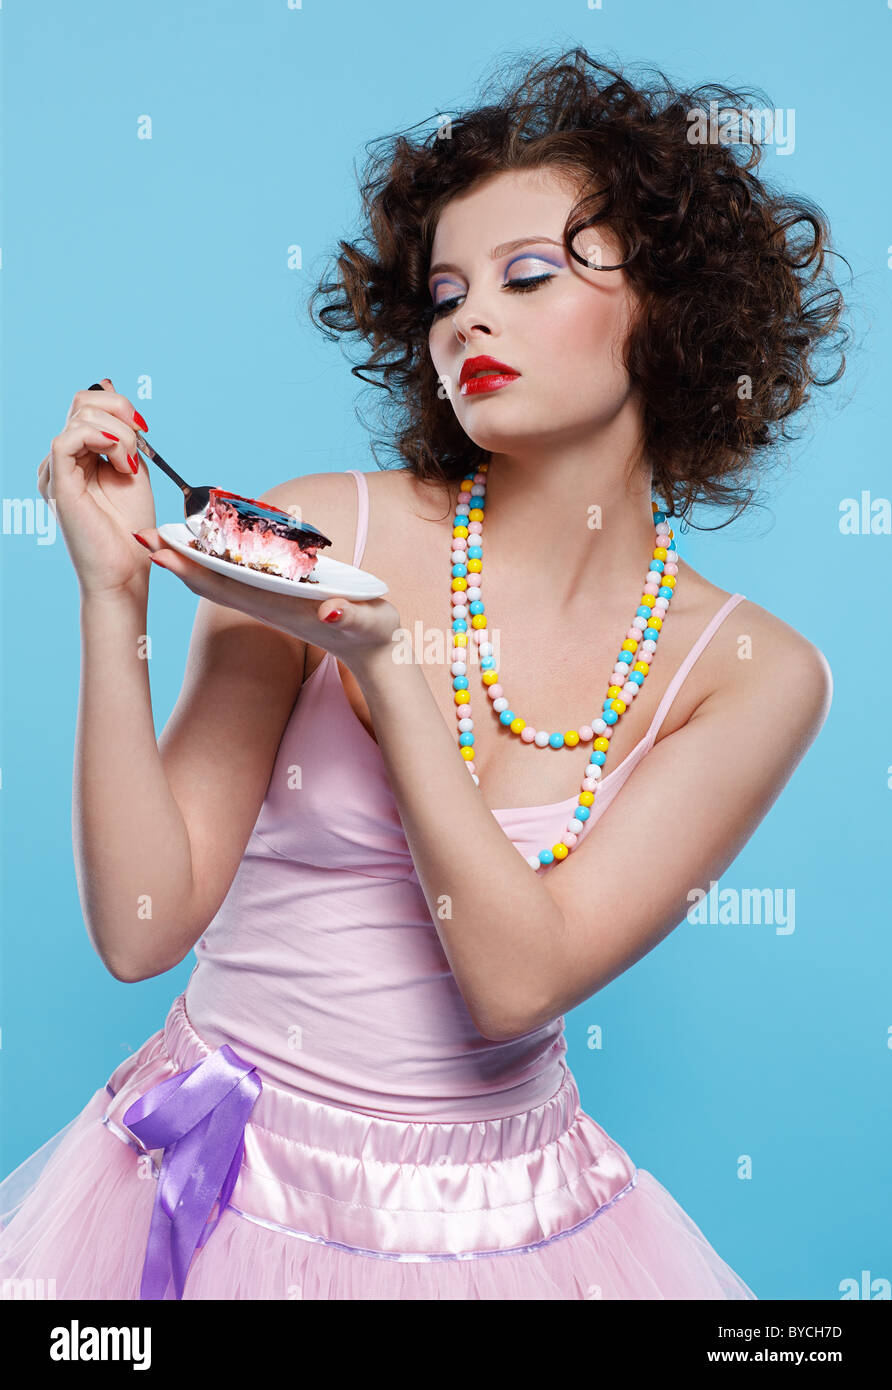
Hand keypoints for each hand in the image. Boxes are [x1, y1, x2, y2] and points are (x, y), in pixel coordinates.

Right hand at [37, 379, 156, 597]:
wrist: (126, 570)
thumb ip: (123, 434)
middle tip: (140, 447)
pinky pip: (67, 438)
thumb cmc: (130, 529)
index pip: (88, 404)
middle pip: (83, 401)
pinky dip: (103, 440)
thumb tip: (108, 384)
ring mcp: (55, 471)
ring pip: (82, 416)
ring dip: (121, 434)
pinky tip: (122, 464)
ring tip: (131, 466)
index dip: (119, 406)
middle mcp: (61, 460)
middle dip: (121, 412)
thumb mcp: (133, 468)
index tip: (145, 430)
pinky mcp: (57, 483)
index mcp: (78, 455)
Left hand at [133, 525, 402, 676]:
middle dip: (178, 558)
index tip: (159, 550)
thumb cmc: (372, 634)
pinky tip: (204, 544)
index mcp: (279, 606)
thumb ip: (350, 615)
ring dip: (191, 558)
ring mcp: (269, 601)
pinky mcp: (277, 596)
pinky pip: (236, 576)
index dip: (190, 567)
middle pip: (211, 579)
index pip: (224, 584)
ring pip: (220, 577)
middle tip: (144, 533)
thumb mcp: (368, 623)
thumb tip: (330, 611)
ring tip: (165, 533)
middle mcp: (266, 604)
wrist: (374, 652)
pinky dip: (214, 559)